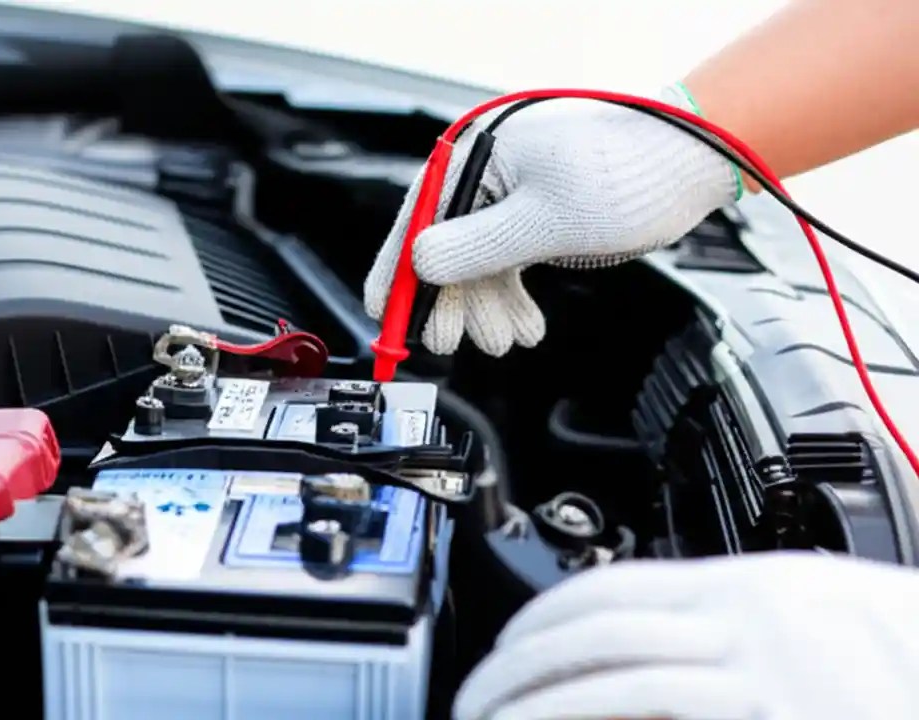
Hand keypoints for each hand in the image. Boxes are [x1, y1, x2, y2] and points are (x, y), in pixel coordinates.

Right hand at [364, 87, 737, 355]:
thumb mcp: (544, 221)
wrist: (691, 163)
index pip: (417, 219)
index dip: (397, 271)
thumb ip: (476, 246)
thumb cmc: (626, 176)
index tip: (383, 313)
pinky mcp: (535, 214)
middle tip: (453, 342)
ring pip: (478, 262)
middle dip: (452, 300)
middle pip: (445, 247)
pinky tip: (526, 327)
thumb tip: (420, 265)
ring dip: (488, 307)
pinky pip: (507, 261)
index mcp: (475, 157)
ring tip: (508, 340)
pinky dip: (512, 297)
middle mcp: (486, 173)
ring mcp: (511, 194)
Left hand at [453, 552, 918, 719]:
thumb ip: (723, 622)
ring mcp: (758, 669)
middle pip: (594, 626)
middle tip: (475, 694)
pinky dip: (585, 716)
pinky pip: (650, 708)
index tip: (504, 643)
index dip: (542, 614)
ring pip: (608, 673)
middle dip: (517, 660)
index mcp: (745, 586)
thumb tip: (650, 639)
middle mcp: (744, 617)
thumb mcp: (803, 617)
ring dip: (532, 700)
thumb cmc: (898, 661)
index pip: (612, 586)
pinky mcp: (770, 713)